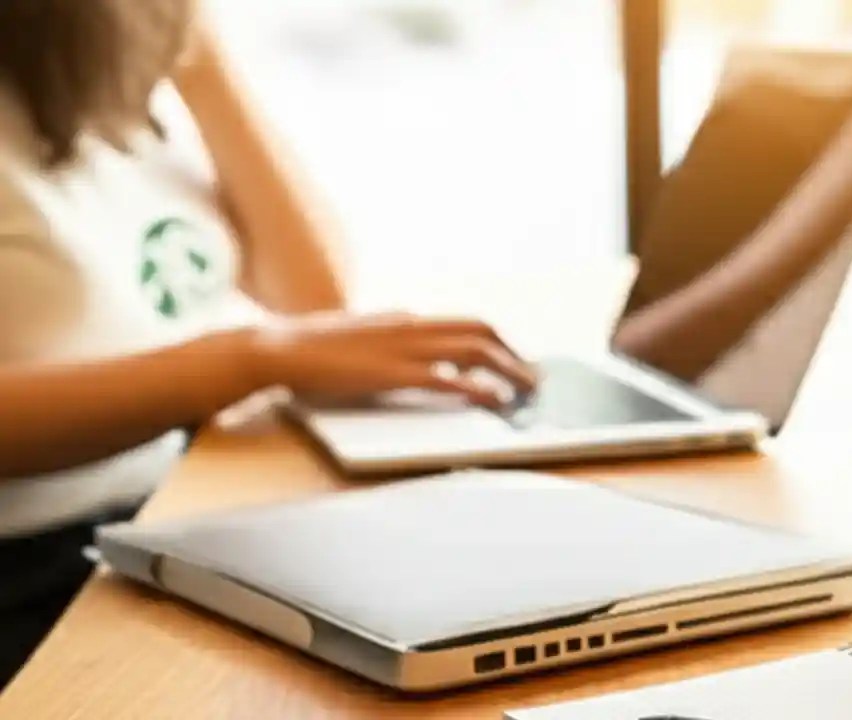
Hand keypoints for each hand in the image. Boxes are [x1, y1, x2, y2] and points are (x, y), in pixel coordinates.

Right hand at [233, 313, 537, 408]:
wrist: (277, 349)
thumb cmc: (312, 349)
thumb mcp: (360, 336)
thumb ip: (389, 337)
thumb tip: (414, 338)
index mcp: (406, 320)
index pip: (466, 323)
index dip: (498, 341)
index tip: (516, 359)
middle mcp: (412, 326)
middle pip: (480, 330)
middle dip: (514, 353)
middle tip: (534, 377)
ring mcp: (404, 348)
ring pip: (473, 349)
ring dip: (508, 368)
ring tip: (527, 390)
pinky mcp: (393, 373)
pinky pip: (447, 378)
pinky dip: (478, 388)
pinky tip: (495, 401)